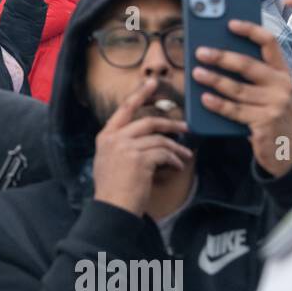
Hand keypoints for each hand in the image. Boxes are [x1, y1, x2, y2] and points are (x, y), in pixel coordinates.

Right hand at [92, 77, 192, 215]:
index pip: (125, 108)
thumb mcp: (108, 161)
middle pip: (149, 121)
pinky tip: (177, 167)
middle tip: (185, 128)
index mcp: (106, 136)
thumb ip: (121, 145)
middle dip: (171, 124)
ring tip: (185, 156)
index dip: (140, 94)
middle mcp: (115, 138)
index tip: (152, 82)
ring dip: (176, 148)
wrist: (112, 208)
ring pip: (160, 139)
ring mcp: (126, 147)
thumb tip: (143, 139)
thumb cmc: (113, 189)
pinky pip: (164, 153)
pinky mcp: (140, 159)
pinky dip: (174, 160)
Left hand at [193, 20, 291, 177]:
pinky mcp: (265, 123)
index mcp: (282, 73)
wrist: (287, 151)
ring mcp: (275, 105)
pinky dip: (218, 104)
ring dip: (214, 80)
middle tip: (201, 52)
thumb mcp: (268, 92)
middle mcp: (282, 86)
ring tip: (196, 73)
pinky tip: (204, 99)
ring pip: (238, 89)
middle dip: (222, 57)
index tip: (230, 23)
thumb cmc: (271, 114)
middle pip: (248, 65)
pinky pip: (235, 111)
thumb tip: (216, 58)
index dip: (250, 30)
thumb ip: (251, 77)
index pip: (269, 43)